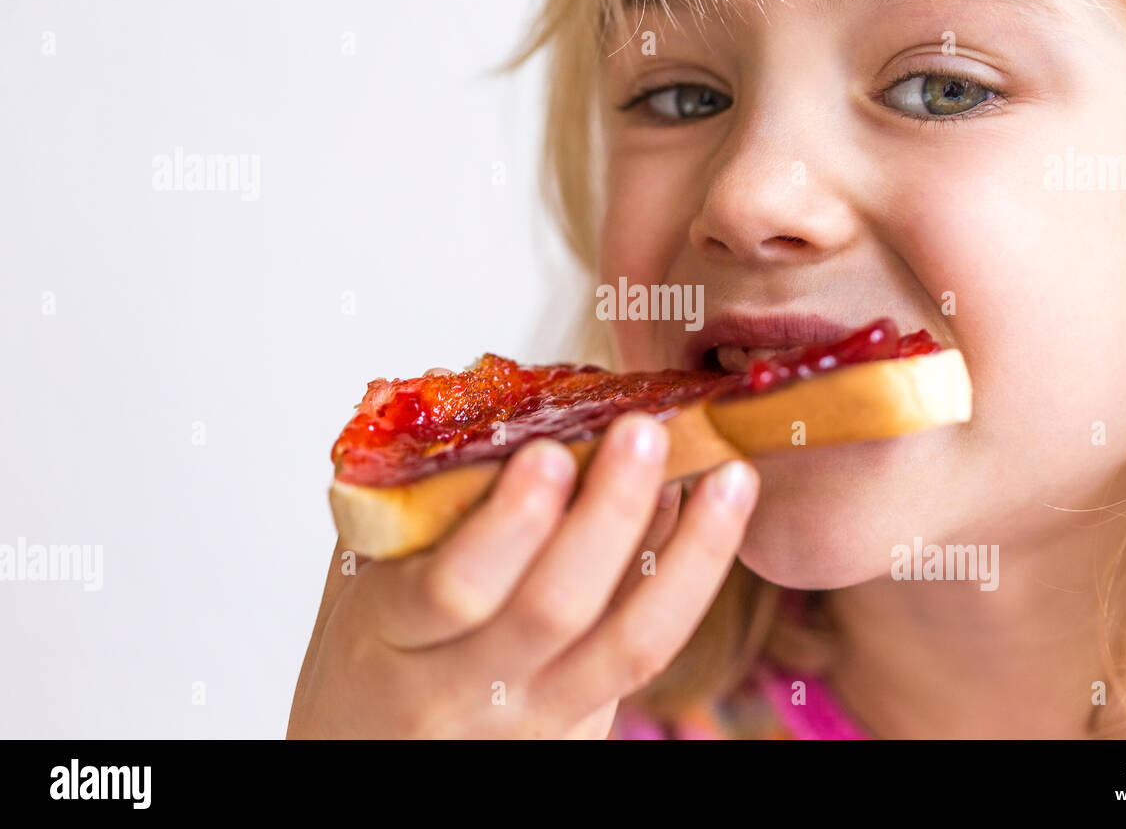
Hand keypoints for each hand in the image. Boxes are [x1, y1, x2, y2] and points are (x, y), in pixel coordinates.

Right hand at [287, 412, 758, 737]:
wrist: (367, 753)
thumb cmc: (367, 648)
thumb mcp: (368, 569)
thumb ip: (427, 494)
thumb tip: (530, 405)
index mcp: (389, 633)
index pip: (454, 585)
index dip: (510, 522)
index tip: (549, 450)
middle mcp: (464, 689)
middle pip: (553, 609)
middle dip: (609, 514)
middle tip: (645, 434)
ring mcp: (532, 719)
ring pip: (627, 647)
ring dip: (689, 555)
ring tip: (727, 478)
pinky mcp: (580, 730)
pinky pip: (644, 657)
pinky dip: (684, 583)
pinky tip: (711, 524)